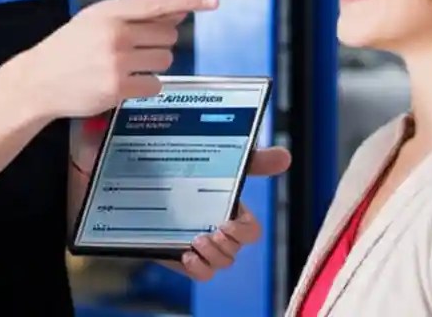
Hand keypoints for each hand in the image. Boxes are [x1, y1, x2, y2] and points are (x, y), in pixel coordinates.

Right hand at [11, 0, 218, 118]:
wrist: (37, 81)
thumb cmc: (67, 50)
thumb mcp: (95, 21)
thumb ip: (135, 16)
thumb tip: (177, 12)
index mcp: (108, 11)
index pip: (158, 2)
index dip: (189, 0)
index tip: (212, 0)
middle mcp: (115, 33)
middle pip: (168, 35)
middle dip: (158, 43)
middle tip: (133, 50)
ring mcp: (117, 61)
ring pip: (164, 60)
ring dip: (152, 64)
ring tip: (124, 66)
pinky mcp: (118, 87)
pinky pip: (154, 85)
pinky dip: (145, 86)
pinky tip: (122, 83)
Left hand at [165, 146, 291, 280]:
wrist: (146, 177)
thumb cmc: (188, 168)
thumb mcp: (220, 160)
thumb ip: (252, 160)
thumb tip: (285, 157)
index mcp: (231, 210)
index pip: (251, 230)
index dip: (244, 231)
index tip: (227, 224)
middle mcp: (219, 230)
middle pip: (235, 250)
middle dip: (226, 245)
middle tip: (211, 233)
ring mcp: (201, 245)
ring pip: (221, 264)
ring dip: (212, 257)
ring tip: (195, 242)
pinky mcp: (180, 255)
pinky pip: (201, 273)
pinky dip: (198, 269)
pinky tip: (186, 255)